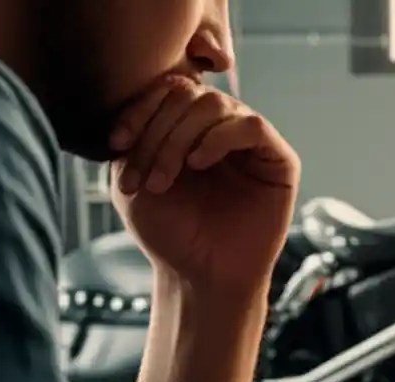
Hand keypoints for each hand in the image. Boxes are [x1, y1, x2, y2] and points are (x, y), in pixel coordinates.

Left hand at [109, 76, 300, 297]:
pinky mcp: (278, 161)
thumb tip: (139, 99)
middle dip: (158, 132)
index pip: (167, 91)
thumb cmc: (170, 235)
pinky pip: (251, 126)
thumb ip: (134, 139)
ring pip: (217, 105)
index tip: (116, 144)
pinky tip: (199, 164)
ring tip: (167, 179)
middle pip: (188, 94)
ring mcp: (251, 143)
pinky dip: (219, 138)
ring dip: (181, 138)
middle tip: (146, 177)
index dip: (140, 110)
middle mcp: (221, 129)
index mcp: (188, 128)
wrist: (201, 277)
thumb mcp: (134, 182)